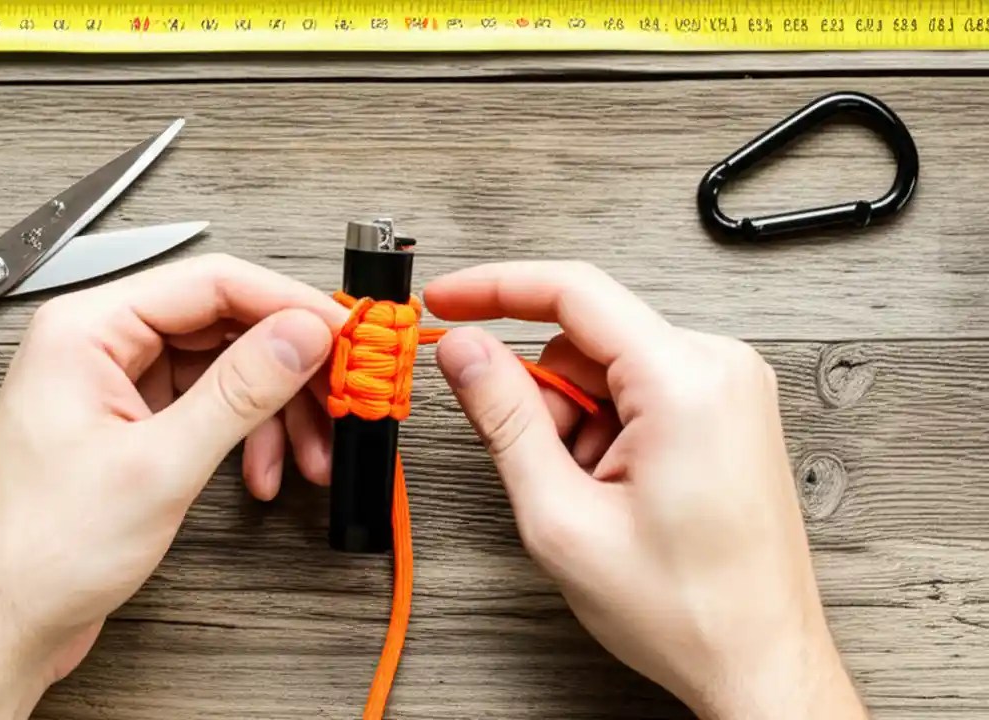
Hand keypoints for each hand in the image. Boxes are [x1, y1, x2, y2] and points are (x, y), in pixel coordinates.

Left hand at [0, 254, 345, 719]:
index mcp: (86, 330)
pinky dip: (244, 436)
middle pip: (222, 324)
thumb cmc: (40, 551)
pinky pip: (205, 406)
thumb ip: (239, 391)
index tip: (343, 334)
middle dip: (287, 369)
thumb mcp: (159, 465)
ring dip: (274, 412)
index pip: (210, 283)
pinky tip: (263, 472)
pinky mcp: (127, 424)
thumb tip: (299, 335)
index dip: (286, 304)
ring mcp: (113, 386)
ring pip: (222, 369)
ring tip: (307, 456)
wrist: (2, 623)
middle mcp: (97, 346)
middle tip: (339, 398)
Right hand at [426, 262, 865, 719]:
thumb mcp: (562, 518)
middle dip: (542, 397)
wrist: (758, 663)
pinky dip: (605, 432)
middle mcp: (718, 367)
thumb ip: (505, 419)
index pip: (572, 291)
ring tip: (591, 497)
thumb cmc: (685, 610)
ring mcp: (727, 387)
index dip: (493, 288)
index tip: (443, 301)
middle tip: (542, 471)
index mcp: (685, 381)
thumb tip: (464, 350)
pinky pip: (636, 390)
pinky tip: (616, 490)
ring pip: (605, 368)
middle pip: (585, 339)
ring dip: (574, 423)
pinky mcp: (724, 409)